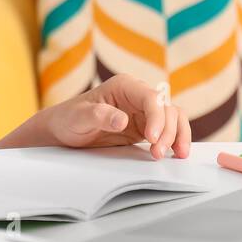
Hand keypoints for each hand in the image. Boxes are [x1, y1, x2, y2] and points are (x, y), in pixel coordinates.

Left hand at [37, 74, 191, 158]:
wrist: (64, 130)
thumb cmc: (69, 119)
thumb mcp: (79, 118)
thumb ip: (99, 116)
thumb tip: (122, 119)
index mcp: (124, 86)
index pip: (151, 98)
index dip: (157, 117)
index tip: (152, 138)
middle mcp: (137, 95)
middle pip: (167, 108)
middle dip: (168, 131)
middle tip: (157, 152)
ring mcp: (143, 111)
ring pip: (173, 117)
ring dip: (177, 135)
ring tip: (175, 154)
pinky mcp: (145, 126)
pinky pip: (168, 129)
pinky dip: (176, 140)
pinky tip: (178, 152)